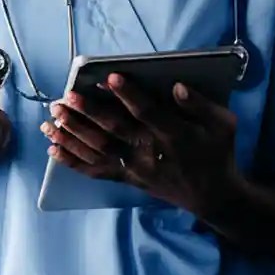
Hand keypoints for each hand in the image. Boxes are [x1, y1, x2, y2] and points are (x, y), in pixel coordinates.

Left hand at [44, 73, 242, 216]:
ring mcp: (136, 169)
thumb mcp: (223, 125)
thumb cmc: (217, 152)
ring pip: (98, 151)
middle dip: (88, 114)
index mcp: (175, 136)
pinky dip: (73, 162)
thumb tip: (177, 87)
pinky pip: (96, 172)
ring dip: (72, 135)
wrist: (213, 197)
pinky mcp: (127, 179)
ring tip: (51, 119)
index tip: (108, 78)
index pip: (147, 113)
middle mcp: (151, 153)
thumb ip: (200, 105)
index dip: (128, 95)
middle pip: (114, 132)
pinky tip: (52, 149)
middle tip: (66, 98)